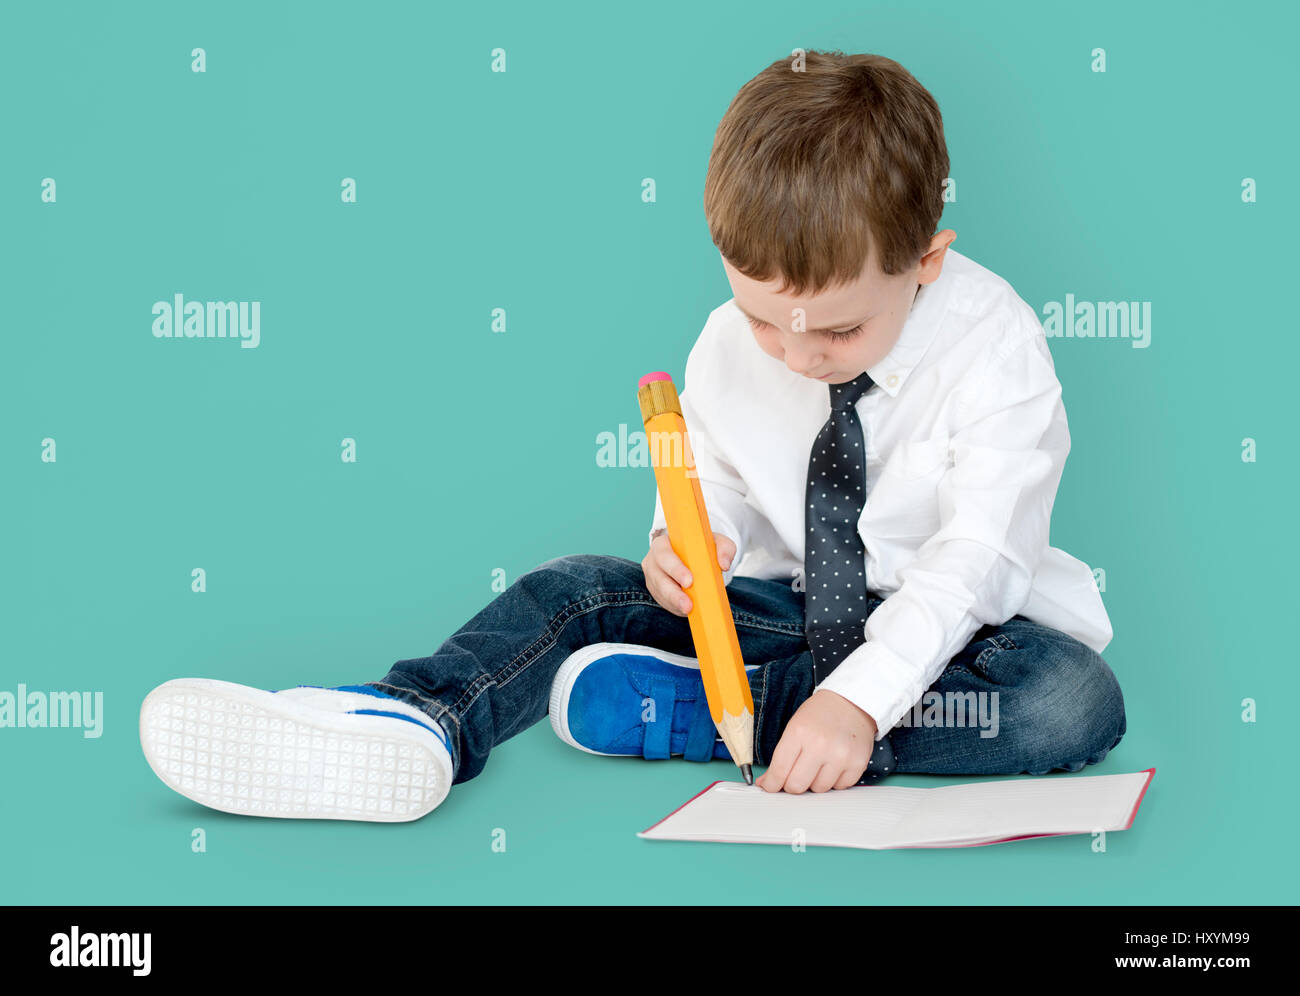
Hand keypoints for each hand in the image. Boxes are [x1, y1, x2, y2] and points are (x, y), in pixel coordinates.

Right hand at [642, 529, 735, 616]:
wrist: (696, 556)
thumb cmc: (704, 547)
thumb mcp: (718, 542)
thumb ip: (724, 549)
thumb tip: (724, 565)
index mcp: (663, 543)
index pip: (664, 554)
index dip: (675, 568)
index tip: (690, 581)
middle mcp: (653, 560)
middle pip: (658, 577)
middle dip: (673, 593)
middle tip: (688, 605)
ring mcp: (653, 577)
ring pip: (660, 593)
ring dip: (674, 603)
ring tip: (689, 610)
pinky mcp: (656, 591)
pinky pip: (663, 602)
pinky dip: (675, 607)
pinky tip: (686, 611)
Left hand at [756, 689, 878, 792]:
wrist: (851, 701)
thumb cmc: (820, 713)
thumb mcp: (794, 726)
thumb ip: (781, 756)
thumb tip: (769, 783)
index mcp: (799, 732)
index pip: (779, 770)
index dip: (772, 783)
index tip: (770, 786)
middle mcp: (820, 745)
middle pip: (797, 786)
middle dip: (792, 785)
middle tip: (794, 775)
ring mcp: (841, 756)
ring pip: (818, 790)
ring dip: (815, 782)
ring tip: (819, 763)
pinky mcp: (858, 764)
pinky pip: (839, 787)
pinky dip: (834, 781)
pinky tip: (834, 765)